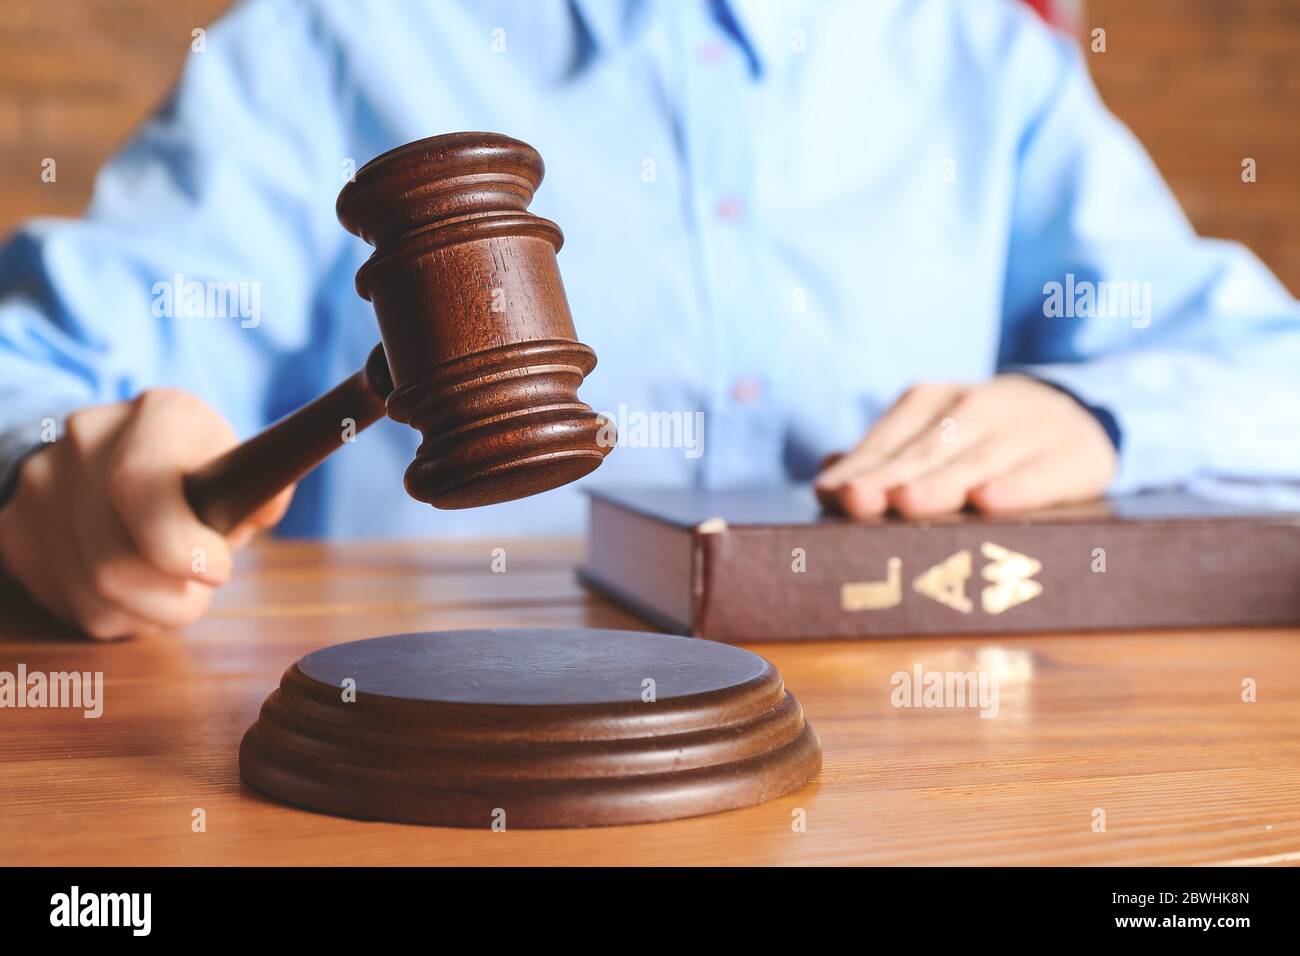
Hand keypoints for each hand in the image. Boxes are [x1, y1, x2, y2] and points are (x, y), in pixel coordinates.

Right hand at [0, 389, 292, 639]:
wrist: (113, 456)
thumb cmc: (196, 470)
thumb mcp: (236, 466)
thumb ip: (259, 489)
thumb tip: (261, 506)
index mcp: (159, 414)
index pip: (139, 487)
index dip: (183, 549)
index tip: (218, 568)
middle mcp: (87, 439)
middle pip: (115, 564)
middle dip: (174, 598)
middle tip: (199, 588)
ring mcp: (41, 484)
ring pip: (94, 595)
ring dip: (149, 611)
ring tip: (172, 588)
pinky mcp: (16, 530)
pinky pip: (71, 603)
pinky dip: (117, 612)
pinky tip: (137, 587)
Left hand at [814, 374, 1117, 518]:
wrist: (1075, 416)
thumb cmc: (981, 440)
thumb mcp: (935, 437)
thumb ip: (885, 460)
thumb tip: (826, 475)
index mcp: (933, 400)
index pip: (888, 440)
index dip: (858, 469)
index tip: (828, 495)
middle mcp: (978, 406)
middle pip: (926, 449)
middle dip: (889, 476)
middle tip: (856, 499)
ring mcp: (1030, 428)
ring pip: (979, 459)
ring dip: (943, 482)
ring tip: (908, 501)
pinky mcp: (1076, 455)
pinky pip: (1042, 473)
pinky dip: (1016, 487)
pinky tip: (988, 501)